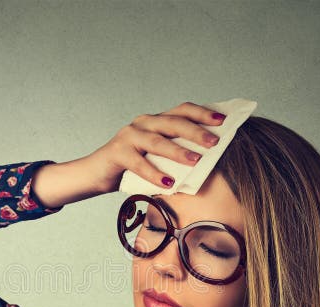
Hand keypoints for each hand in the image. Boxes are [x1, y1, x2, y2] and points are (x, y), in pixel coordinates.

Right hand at [85, 102, 226, 192]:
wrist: (95, 174)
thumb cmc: (131, 167)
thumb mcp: (157, 157)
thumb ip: (176, 153)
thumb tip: (209, 160)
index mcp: (155, 121)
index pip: (182, 110)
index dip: (202, 113)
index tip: (224, 121)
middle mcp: (143, 123)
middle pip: (173, 122)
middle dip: (196, 132)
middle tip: (214, 142)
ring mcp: (129, 136)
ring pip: (157, 141)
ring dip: (178, 151)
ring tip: (196, 161)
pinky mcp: (117, 153)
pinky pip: (139, 164)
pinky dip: (155, 174)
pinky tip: (169, 183)